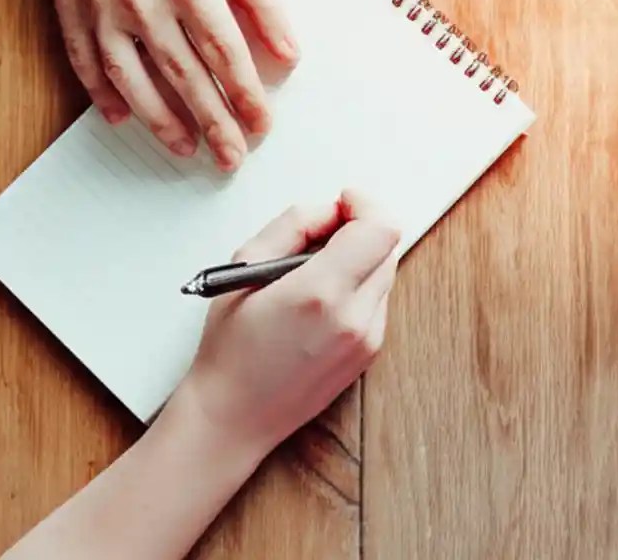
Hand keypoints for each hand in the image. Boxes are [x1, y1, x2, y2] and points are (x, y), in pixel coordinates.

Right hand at [47, 0, 298, 171]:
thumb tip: (289, 51)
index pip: (226, 55)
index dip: (247, 96)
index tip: (262, 126)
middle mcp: (143, 0)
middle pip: (186, 78)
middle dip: (213, 124)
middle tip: (230, 159)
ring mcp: (101, 7)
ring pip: (134, 81)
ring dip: (162, 122)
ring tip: (185, 148)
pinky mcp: (69, 6)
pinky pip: (86, 63)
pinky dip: (103, 95)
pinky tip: (121, 119)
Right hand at [177, 192, 399, 457]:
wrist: (234, 417)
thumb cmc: (229, 348)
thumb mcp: (245, 268)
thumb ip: (293, 225)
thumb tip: (330, 208)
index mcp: (321, 293)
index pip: (379, 229)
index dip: (364, 204)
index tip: (343, 201)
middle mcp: (354, 318)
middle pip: (387, 247)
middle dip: (359, 229)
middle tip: (320, 234)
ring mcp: (367, 340)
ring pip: (385, 274)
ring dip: (359, 259)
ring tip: (312, 271)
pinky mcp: (370, 354)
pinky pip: (377, 302)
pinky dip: (357, 288)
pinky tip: (320, 301)